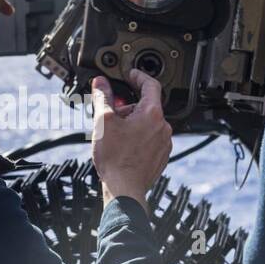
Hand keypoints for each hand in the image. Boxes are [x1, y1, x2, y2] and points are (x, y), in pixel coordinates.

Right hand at [91, 69, 172, 214]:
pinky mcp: (161, 156)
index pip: (150, 85)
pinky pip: (150, 138)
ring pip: (148, 123)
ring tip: (116, 133)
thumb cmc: (116, 158)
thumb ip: (103, 97)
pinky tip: (124, 146)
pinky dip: (138, 136)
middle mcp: (163, 127)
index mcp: (152, 114)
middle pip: (146, 106)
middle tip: (113, 113)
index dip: (138, 76)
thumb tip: (100, 83)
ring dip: (133, 122)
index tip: (131, 75)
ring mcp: (164, 143)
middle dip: (129, 106)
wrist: (124, 188)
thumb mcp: (103, 121)